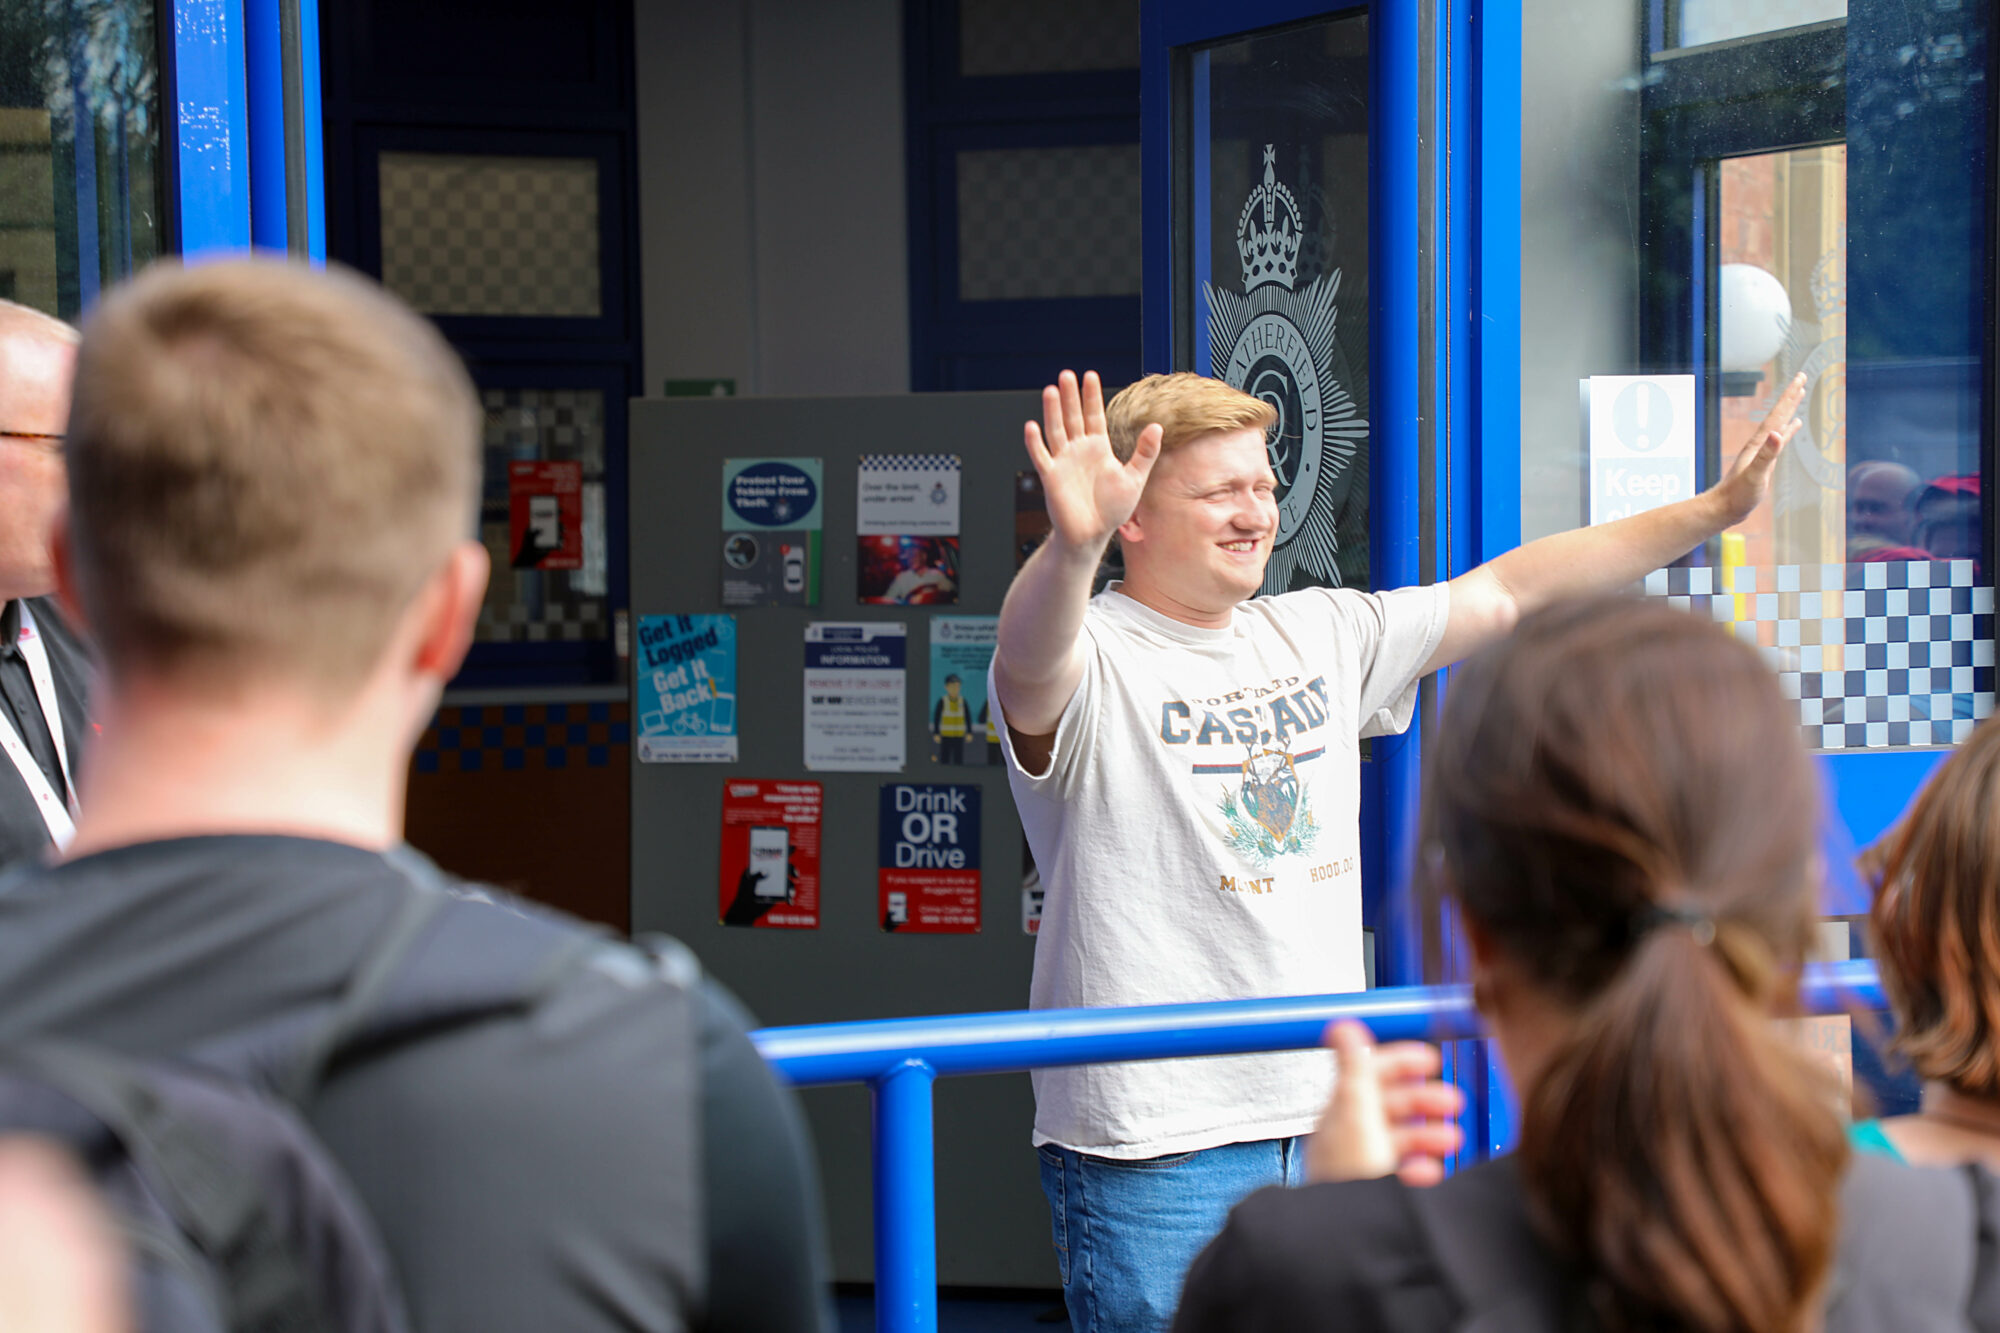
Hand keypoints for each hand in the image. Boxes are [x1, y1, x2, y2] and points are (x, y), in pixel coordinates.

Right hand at [1023, 370, 1162, 549]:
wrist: (1092, 534)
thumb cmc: (1112, 509)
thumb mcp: (1135, 478)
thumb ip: (1145, 452)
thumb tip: (1157, 427)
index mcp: (1098, 448)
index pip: (1093, 415)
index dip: (1091, 396)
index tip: (1090, 376)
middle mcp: (1079, 450)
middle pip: (1072, 417)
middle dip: (1070, 396)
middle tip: (1067, 374)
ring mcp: (1063, 461)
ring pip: (1056, 430)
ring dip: (1053, 411)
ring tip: (1051, 390)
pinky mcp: (1051, 476)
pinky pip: (1041, 456)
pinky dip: (1035, 442)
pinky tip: (1032, 426)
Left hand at [1307, 1021, 1464, 1186]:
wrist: (1341, 1234)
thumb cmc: (1344, 1176)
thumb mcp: (1356, 1112)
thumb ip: (1355, 1068)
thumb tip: (1342, 1025)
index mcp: (1342, 1108)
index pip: (1370, 1072)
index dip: (1401, 1062)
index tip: (1429, 1059)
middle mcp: (1350, 1132)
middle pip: (1391, 1105)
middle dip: (1425, 1100)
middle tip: (1453, 1102)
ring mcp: (1363, 1162)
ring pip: (1401, 1137)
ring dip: (1429, 1134)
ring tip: (1451, 1139)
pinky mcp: (1374, 1190)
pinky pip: (1403, 1171)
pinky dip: (1420, 1167)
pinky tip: (1428, 1172)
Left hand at [1708, 371, 1807, 526]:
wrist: (1724, 508)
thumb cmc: (1738, 495)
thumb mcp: (1755, 475)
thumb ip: (1766, 456)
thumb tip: (1778, 434)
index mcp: (1759, 443)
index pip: (1777, 415)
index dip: (1789, 397)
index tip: (1800, 379)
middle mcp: (1760, 443)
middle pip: (1778, 414)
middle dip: (1790, 395)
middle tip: (1802, 376)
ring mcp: (1762, 451)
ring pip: (1780, 423)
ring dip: (1790, 408)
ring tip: (1800, 394)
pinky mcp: (1765, 460)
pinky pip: (1780, 439)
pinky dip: (1789, 430)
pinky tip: (1795, 424)